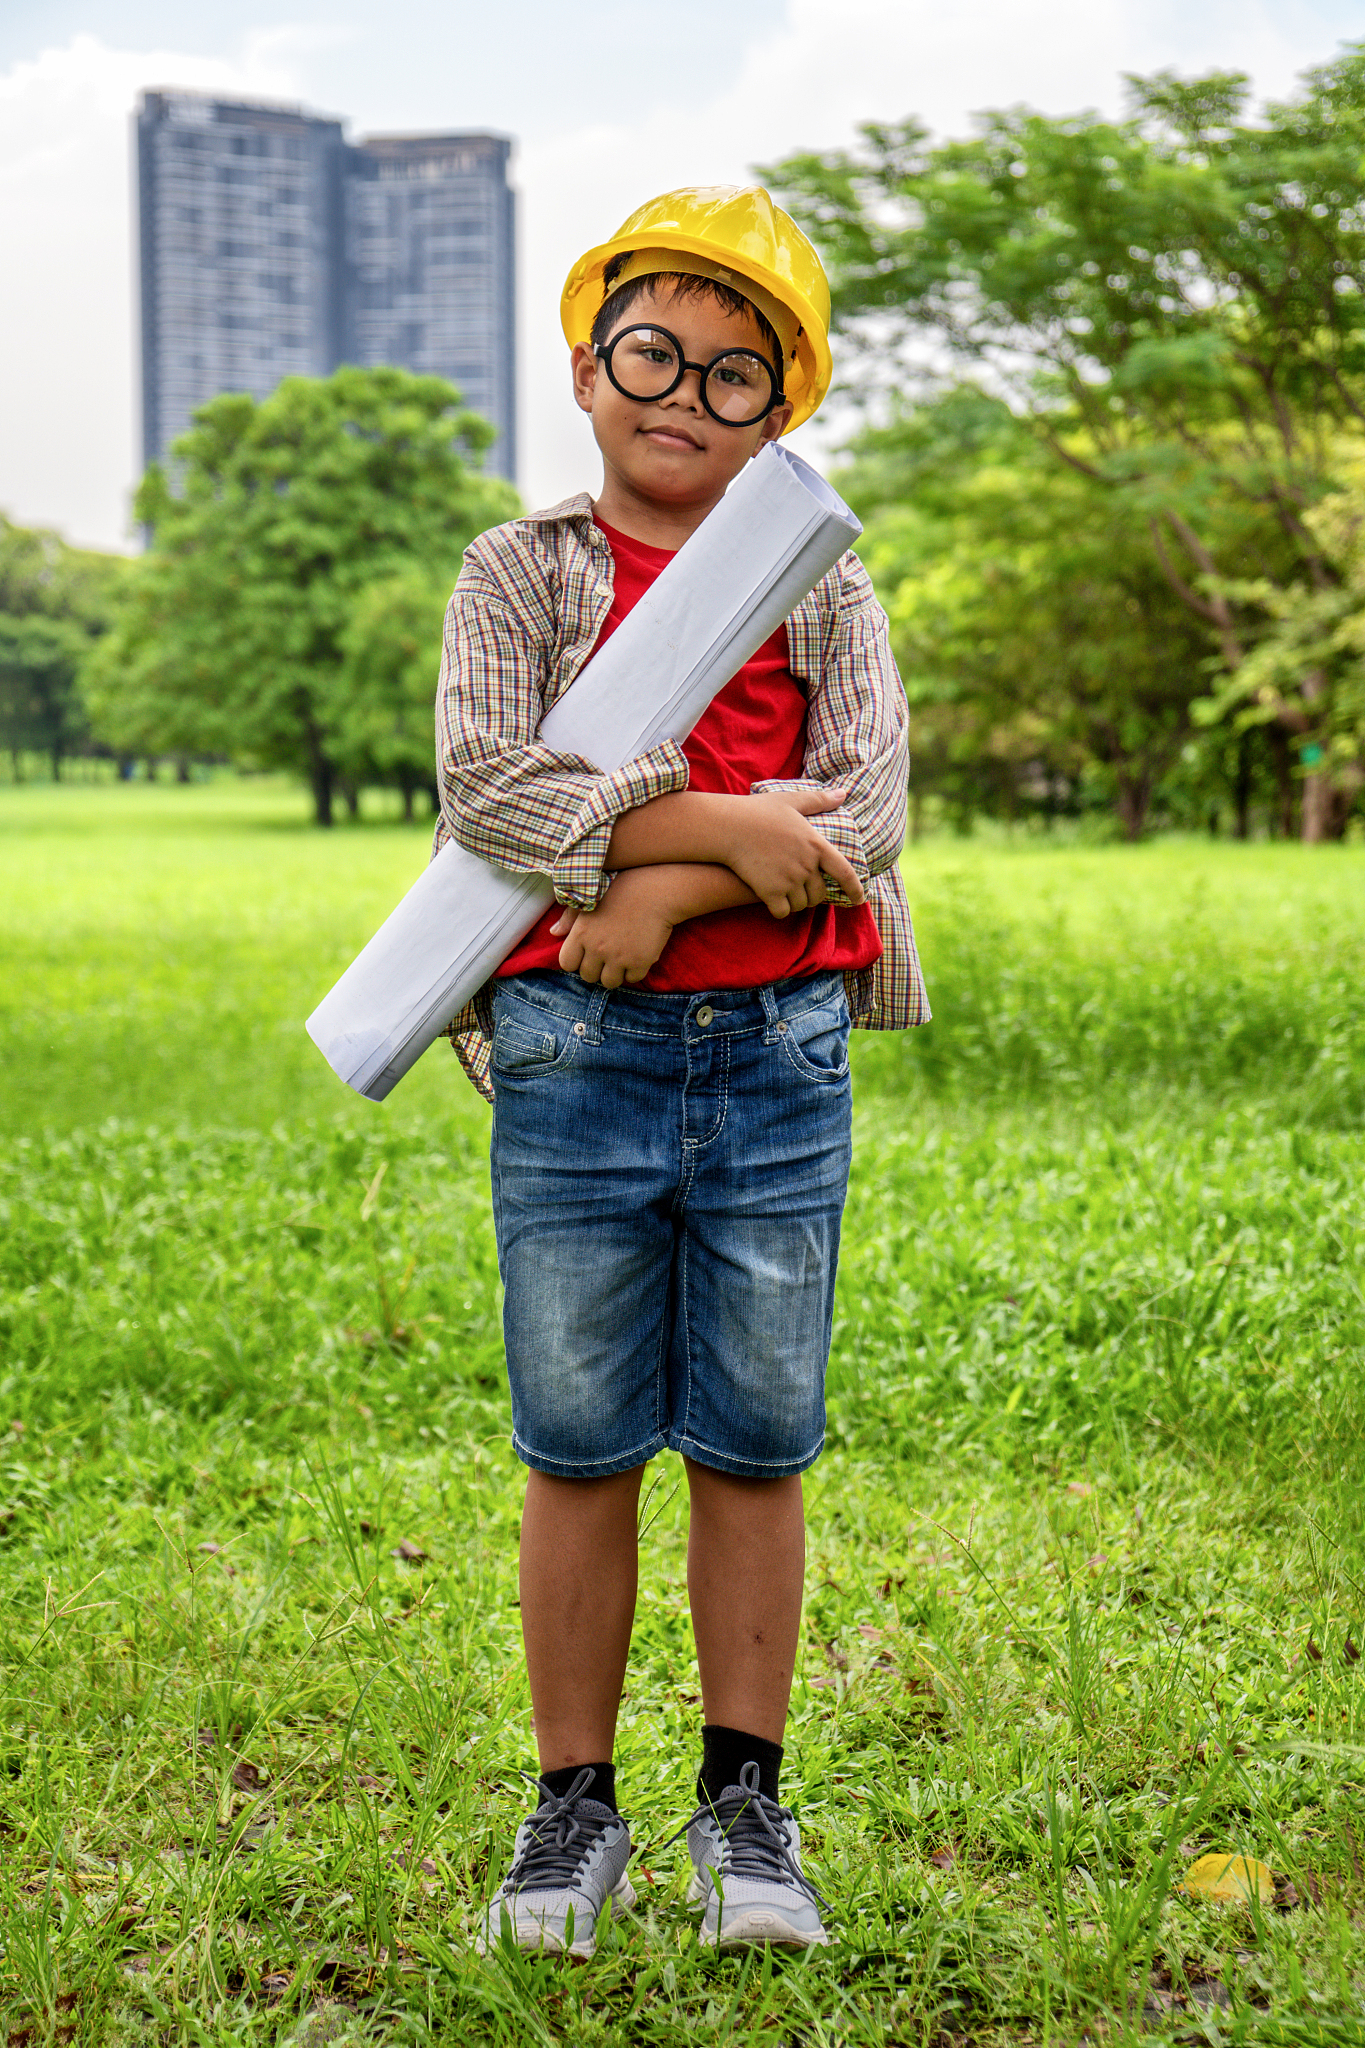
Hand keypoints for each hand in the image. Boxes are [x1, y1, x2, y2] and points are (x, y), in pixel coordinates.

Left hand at [553, 868, 680, 986]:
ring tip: (621, 959)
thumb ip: (569, 917)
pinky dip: (635, 971)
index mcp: (581, 933)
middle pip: (588, 976)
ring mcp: (618, 958)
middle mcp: (597, 948)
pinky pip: (632, 979)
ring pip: (609, 982)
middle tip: (607, 956)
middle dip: (596, 969)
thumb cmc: (622, 890)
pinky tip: (638, 955)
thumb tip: (554, 932)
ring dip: (614, 974)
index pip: (567, 963)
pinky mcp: (640, 962)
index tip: (586, 954)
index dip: (576, 961)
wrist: (657, 892)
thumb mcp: (591, 899)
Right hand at [721, 789, 864, 918]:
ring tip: (788, 895)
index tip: (860, 900)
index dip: (855, 889)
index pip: (845, 873)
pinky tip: (774, 903)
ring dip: (797, 903)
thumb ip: (819, 800)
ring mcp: (788, 881)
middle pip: (820, 893)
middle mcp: (806, 866)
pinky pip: (782, 911)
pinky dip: (780, 910)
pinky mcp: (769, 892)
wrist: (727, 827)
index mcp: (816, 844)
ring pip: (801, 904)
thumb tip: (843, 793)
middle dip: (814, 896)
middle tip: (805, 892)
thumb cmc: (758, 811)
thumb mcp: (792, 800)